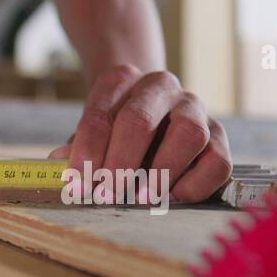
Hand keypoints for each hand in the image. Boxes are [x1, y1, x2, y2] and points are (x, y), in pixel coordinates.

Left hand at [49, 65, 232, 202]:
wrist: (154, 108)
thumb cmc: (116, 126)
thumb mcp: (93, 130)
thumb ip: (78, 146)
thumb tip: (57, 163)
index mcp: (121, 80)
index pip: (100, 114)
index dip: (86, 151)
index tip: (78, 182)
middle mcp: (161, 86)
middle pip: (140, 120)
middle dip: (121, 162)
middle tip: (108, 194)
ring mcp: (194, 108)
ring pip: (189, 133)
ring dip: (163, 170)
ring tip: (143, 196)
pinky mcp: (219, 135)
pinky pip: (218, 159)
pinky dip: (196, 183)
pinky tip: (174, 197)